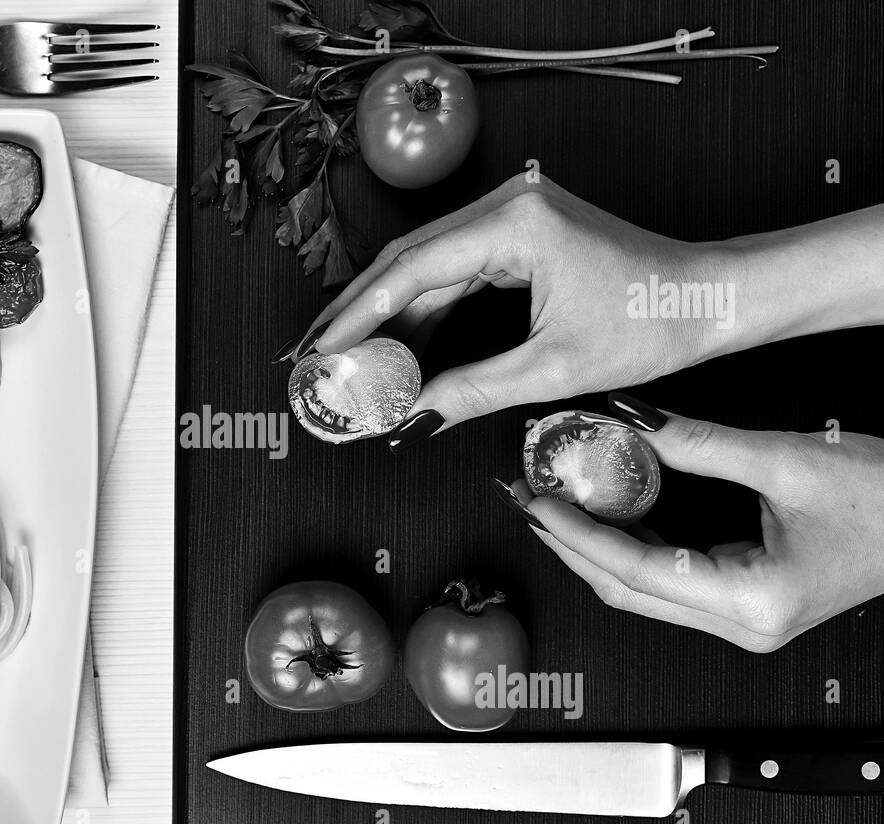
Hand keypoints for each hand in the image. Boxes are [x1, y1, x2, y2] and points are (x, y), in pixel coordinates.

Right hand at [277, 173, 748, 448]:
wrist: (712, 297)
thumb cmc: (655, 320)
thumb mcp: (555, 367)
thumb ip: (472, 390)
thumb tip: (410, 420)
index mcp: (514, 224)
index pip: (410, 271)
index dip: (355, 318)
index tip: (317, 354)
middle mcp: (507, 205)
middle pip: (406, 263)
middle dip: (355, 316)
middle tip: (310, 360)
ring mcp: (511, 216)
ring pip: (425, 269)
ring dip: (385, 317)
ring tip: (343, 363)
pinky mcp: (518, 233)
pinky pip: (453, 273)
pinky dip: (422, 313)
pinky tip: (396, 349)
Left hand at [508, 394, 883, 651]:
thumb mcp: (789, 459)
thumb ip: (699, 445)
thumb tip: (630, 422)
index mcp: (753, 601)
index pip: (635, 570)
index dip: (575, 535)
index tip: (536, 502)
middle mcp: (742, 626)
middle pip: (625, 590)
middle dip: (566, 544)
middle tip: (524, 499)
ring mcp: (741, 622)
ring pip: (639, 590)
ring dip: (589, 546)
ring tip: (548, 504)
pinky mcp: (741, 604)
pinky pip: (665, 581)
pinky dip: (625, 547)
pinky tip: (599, 516)